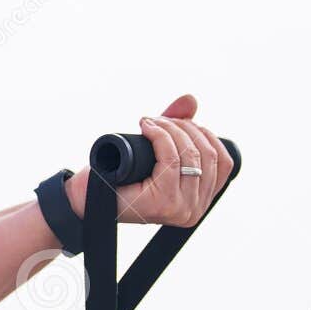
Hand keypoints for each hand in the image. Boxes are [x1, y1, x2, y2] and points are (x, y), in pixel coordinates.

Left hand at [65, 93, 234, 226]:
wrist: (86, 197)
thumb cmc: (119, 176)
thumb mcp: (154, 151)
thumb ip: (175, 127)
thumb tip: (190, 99)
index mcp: (201, 201)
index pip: (224, 161)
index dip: (206, 134)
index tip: (180, 121)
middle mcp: (195, 210)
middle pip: (207, 154)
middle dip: (185, 127)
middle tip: (158, 119)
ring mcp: (181, 209)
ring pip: (190, 154)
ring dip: (171, 129)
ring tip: (150, 122)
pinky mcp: (162, 203)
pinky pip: (171, 160)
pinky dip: (160, 136)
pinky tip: (147, 127)